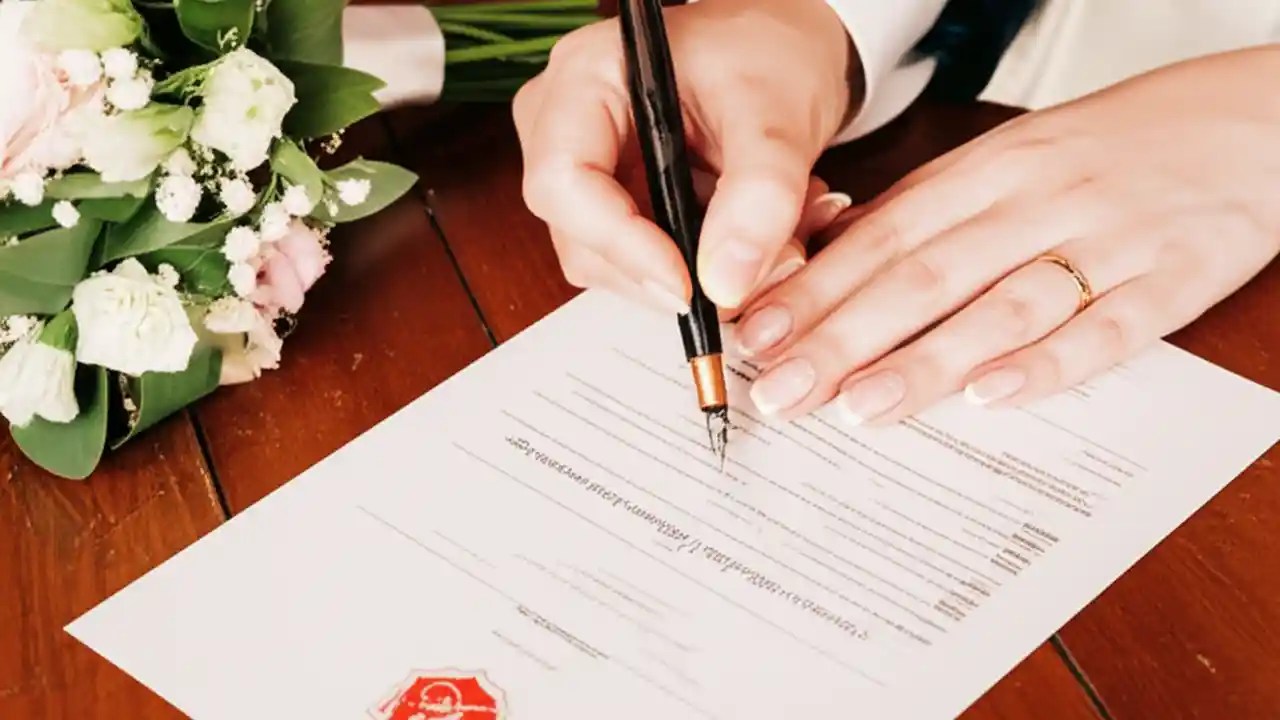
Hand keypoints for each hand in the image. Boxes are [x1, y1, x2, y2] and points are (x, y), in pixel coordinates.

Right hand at [513, 0, 856, 316]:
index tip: (686, 284)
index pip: (564, 181)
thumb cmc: (769, 52)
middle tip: (741, 279)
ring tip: (754, 249)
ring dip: (679, 275)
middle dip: (659, 271)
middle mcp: (565, 123)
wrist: (783, 50)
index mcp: (584, 77)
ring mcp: (583, 166)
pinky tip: (731, 243)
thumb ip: (760, 195)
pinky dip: (685, 267)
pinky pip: (630, 262)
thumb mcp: (778, 116)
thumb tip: (725, 282)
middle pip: (579, 234)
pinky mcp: (610, 199)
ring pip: (605, 261)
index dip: (620, 244)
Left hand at [735, 48, 1279, 422]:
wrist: (1244, 119)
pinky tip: (992, 396)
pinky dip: (1049, 363)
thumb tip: (830, 266)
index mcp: (985, 172)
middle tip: (781, 393)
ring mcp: (1104, 240)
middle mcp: (1034, 202)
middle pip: (924, 275)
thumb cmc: (1103, 151)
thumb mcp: (1005, 163)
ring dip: (926, 358)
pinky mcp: (1171, 279)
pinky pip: (1107, 326)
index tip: (756, 338)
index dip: (814, 291)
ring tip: (859, 406)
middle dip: (843, 337)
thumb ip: (924, 215)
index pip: (882, 238)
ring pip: (1002, 303)